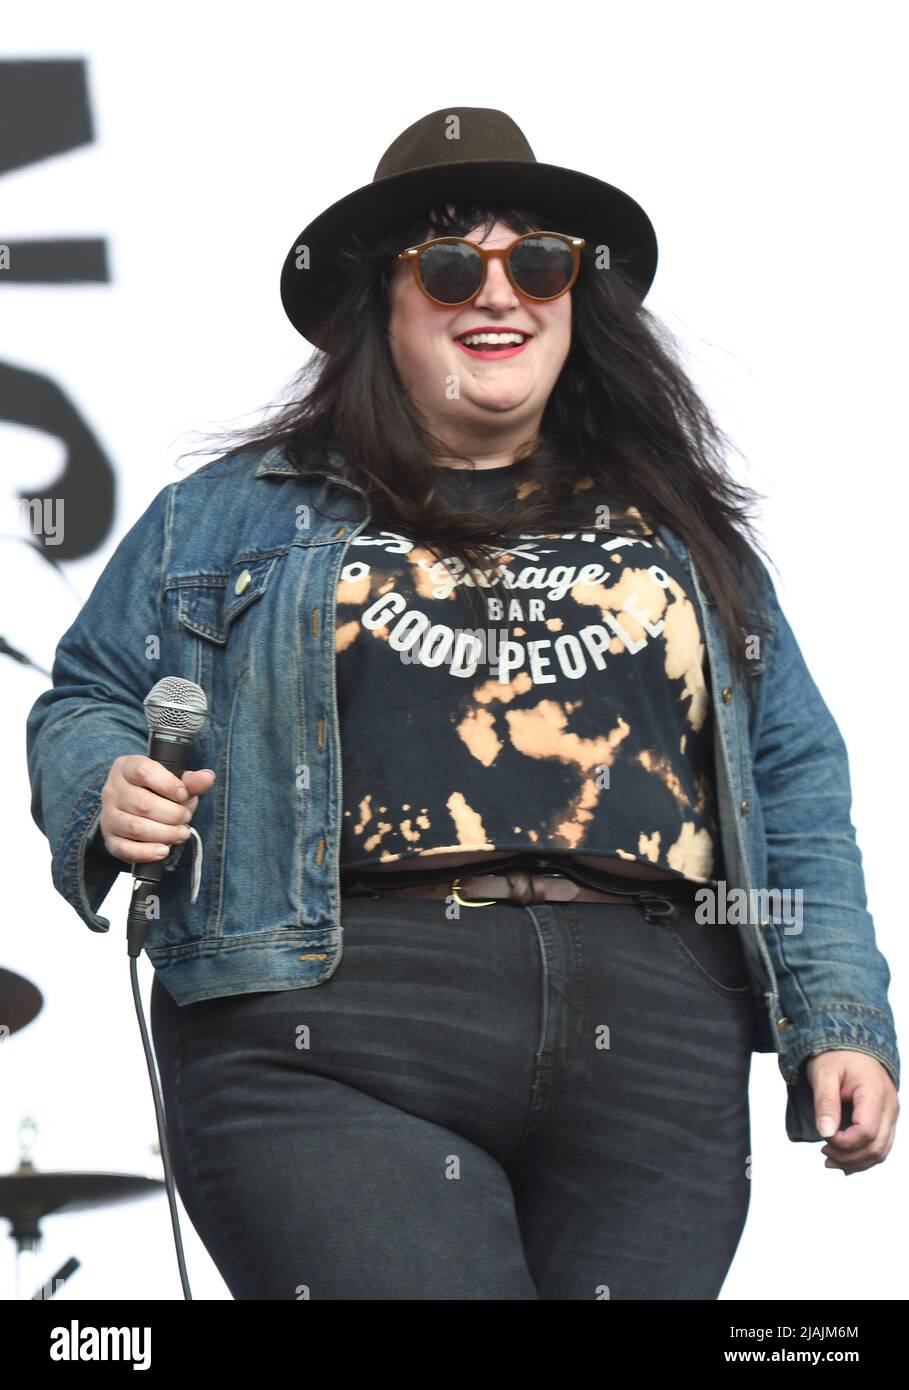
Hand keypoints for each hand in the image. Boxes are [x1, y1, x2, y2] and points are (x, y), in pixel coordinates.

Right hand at [100, 755, 216, 863]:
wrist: (137, 810)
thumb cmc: (159, 792)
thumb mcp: (175, 782)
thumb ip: (191, 781)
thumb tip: (207, 777)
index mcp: (126, 767)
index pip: (143, 771)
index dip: (168, 785)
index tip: (183, 795)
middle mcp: (112, 790)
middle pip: (142, 804)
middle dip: (172, 814)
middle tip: (186, 817)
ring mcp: (108, 815)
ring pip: (135, 828)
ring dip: (165, 834)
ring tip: (181, 834)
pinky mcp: (109, 839)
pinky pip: (125, 849)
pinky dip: (146, 852)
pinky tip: (163, 850)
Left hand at [806, 1050, 898, 1172]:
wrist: (851, 1045)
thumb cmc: (836, 1057)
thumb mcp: (824, 1075)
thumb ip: (825, 1103)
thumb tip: (825, 1133)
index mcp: (875, 1092)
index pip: (866, 1131)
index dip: (844, 1141)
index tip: (824, 1135)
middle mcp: (889, 1106)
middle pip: (876, 1147)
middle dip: (848, 1157)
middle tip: (823, 1151)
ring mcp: (891, 1114)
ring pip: (881, 1151)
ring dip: (856, 1162)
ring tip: (830, 1158)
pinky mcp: (886, 1119)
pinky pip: (881, 1146)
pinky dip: (863, 1157)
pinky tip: (844, 1161)